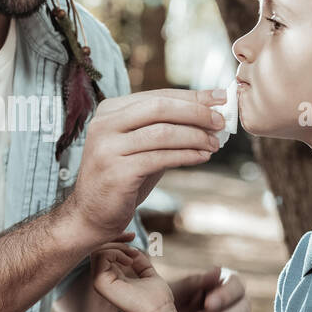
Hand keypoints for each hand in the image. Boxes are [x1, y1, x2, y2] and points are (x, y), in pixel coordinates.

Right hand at [61, 89, 227, 247]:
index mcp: (109, 112)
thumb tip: (208, 115)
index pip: (156, 96)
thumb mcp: (141, 147)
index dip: (191, 96)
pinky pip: (160, 158)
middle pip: (159, 108)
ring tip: (214, 144)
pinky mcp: (117, 172)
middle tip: (220, 121)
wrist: (90, 215)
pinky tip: (202, 157)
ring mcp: (107, 148)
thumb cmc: (121, 180)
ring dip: (195, 136)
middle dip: (195, 112)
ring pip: (162, 133)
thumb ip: (165, 129)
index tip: (219, 97)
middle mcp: (104, 125)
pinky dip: (186, 155)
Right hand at [91, 240, 173, 311]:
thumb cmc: (156, 296)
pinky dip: (116, 253)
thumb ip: (138, 260)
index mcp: (111, 277)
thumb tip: (132, 248)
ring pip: (98, 250)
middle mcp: (102, 279)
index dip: (116, 239)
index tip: (132, 235)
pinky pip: (101, 256)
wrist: (158, 311)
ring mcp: (99, 281)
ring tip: (132, 255)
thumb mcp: (147, 271)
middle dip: (115, 238)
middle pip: (98, 248)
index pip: (104, 251)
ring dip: (118, 247)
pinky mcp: (100, 283)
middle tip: (132, 238)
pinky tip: (129, 261)